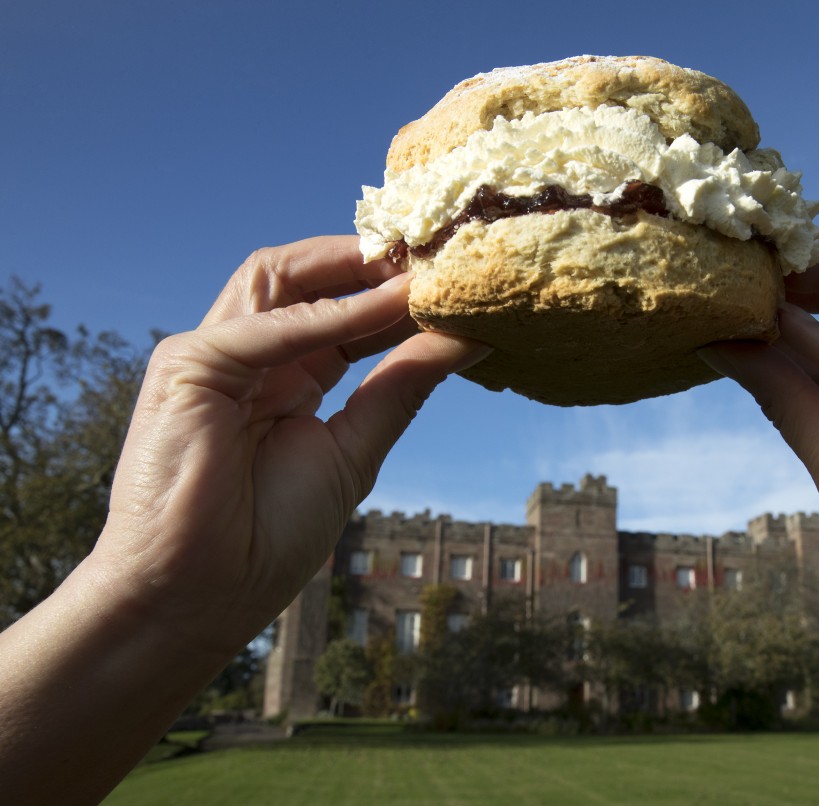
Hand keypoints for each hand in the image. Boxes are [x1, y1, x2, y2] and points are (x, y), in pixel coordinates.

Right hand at [91, 236, 489, 655]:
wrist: (197, 598)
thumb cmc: (266, 536)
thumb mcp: (353, 449)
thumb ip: (400, 388)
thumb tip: (465, 338)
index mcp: (287, 376)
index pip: (344, 310)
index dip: (396, 292)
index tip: (457, 281)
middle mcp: (251, 356)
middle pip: (307, 278)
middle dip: (371, 260)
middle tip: (438, 252)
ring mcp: (214, 356)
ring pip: (278, 279)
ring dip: (348, 267)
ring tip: (415, 261)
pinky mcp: (185, 368)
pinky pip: (264, 328)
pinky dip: (328, 315)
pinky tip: (386, 306)